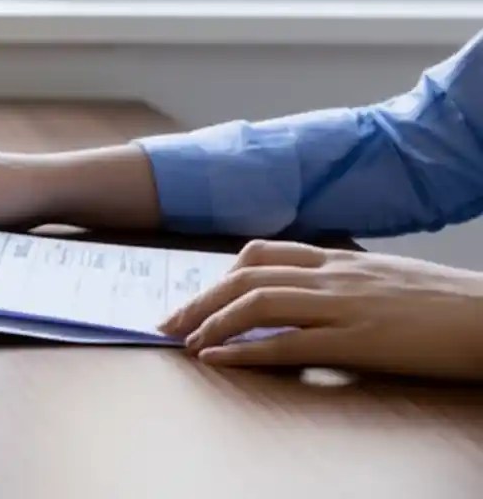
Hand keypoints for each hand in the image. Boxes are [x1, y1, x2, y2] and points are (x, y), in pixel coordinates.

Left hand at [159, 240, 482, 380]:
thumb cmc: (443, 302)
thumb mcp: (384, 278)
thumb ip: (341, 281)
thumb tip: (307, 293)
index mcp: (339, 259)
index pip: (262, 253)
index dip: (220, 274)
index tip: (196, 294)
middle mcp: (333, 276)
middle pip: (245, 276)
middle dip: (198, 299)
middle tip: (168, 322)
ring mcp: (342, 307)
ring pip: (257, 303)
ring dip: (211, 322)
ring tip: (184, 340)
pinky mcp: (356, 342)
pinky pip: (287, 343)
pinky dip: (244, 350)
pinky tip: (217, 358)